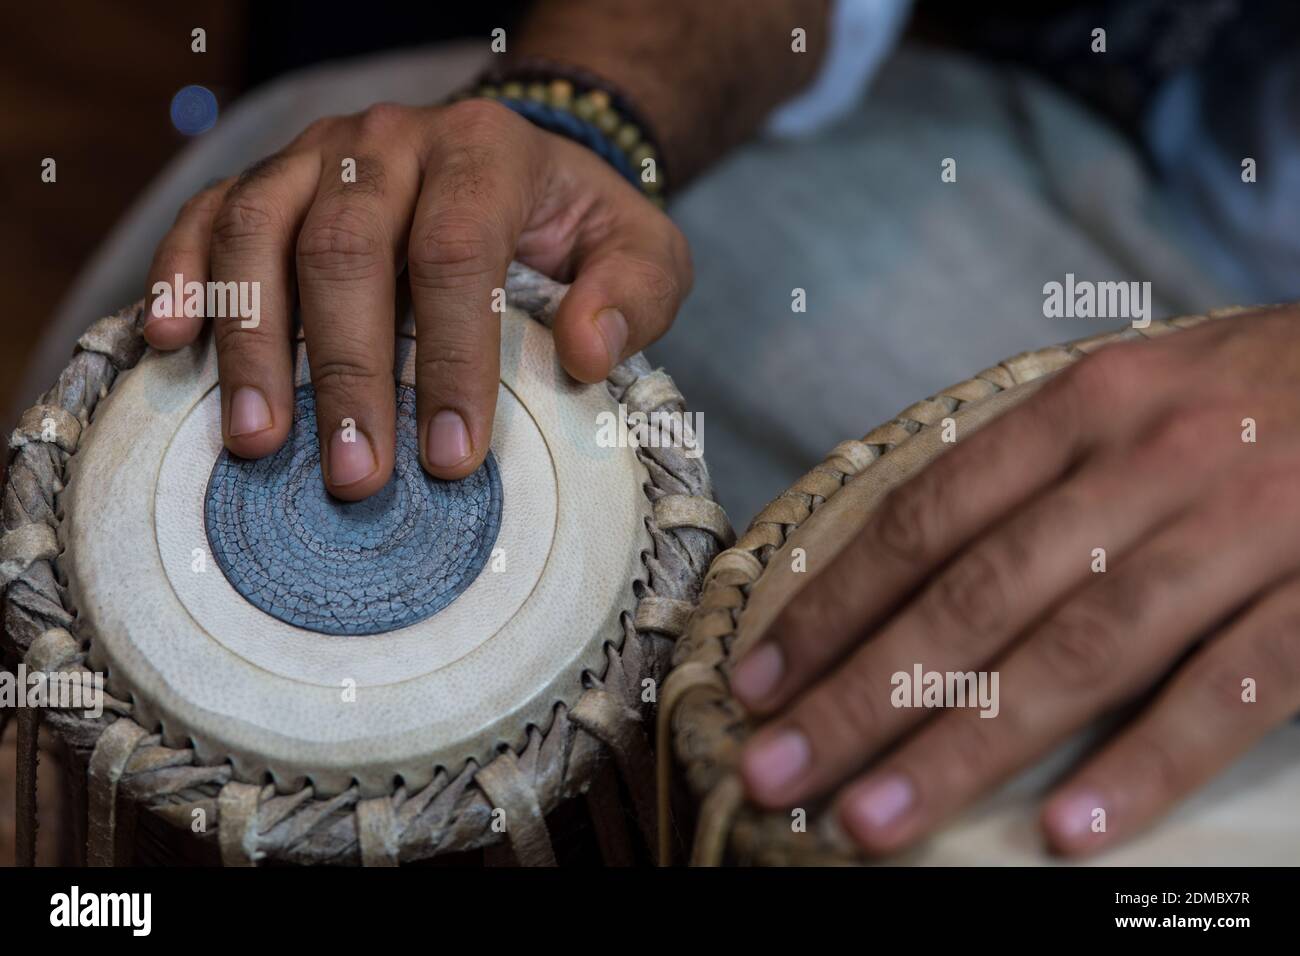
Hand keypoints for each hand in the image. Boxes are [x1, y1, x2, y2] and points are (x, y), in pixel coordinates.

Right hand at [143, 99, 690, 498]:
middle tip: (354, 476)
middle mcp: (389, 143)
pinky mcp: (267, 178)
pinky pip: (207, 216)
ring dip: (254, 341)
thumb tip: (588, 352)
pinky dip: (181, 275)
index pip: (455, 252)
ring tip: (255, 441)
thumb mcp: (638, 250)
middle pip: (346, 248)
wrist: (509, 157)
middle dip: (348, 372)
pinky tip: (171, 341)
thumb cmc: (571, 224)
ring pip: (260, 230)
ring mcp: (315, 154)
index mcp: (484, 154)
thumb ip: (632, 293)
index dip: (450, 358)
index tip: (450, 456)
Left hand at [731, 306, 1299, 856]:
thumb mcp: (1131, 394)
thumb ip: (1027, 467)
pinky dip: (1149, 763)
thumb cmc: (1250, 396)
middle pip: (978, 596)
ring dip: (965, 747)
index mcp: (1085, 406)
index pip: (927, 518)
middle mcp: (1150, 461)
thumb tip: (896, 561)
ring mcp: (1242, 528)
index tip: (760, 680)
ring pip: (1081, 652)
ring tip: (873, 819)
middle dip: (863, 694)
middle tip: (775, 768)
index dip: (836, 606)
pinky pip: (1229, 690)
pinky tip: (1068, 831)